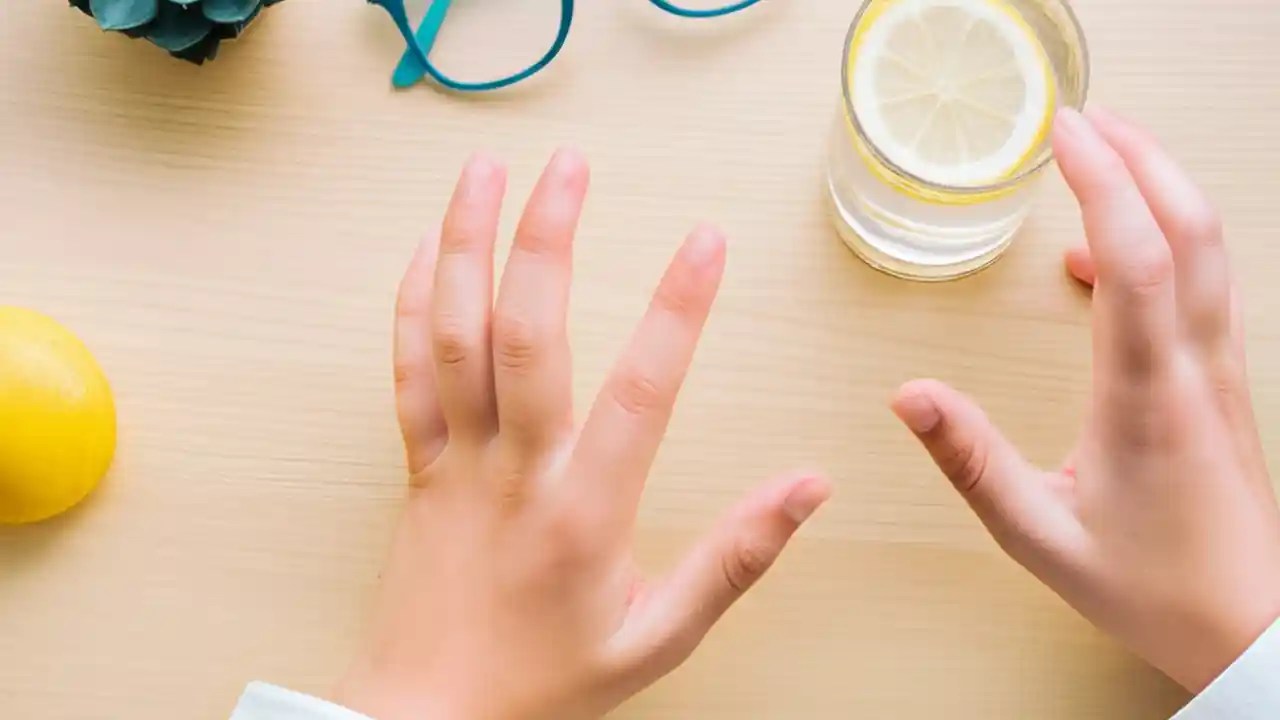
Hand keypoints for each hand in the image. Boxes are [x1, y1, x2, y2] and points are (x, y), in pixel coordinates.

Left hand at [334, 150, 830, 719]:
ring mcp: (456, 461)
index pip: (642, 393)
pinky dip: (413, 304)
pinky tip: (431, 250)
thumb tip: (807, 489)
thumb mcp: (659, 637)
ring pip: (452, 336)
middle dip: (548, 238)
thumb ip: (736, 558)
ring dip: (468, 245)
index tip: (706, 243)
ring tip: (485, 172)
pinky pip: (406, 371)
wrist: (429, 719)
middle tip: (572, 168)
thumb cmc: (543, 682)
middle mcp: (515, 472)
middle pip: (527, 334)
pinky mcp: (419, 465)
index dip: (678, 311)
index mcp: (584, 512)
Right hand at [892, 107, 1279, 691]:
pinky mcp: (1222, 383)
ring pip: (1209, 251)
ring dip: (1161, 190)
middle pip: (1192, 230)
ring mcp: (1220, 371)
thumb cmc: (1151, 586)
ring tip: (1102, 157)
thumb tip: (908, 396)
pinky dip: (1162, 245)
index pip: (1137, 261)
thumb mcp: (1038, 534)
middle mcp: (1197, 369)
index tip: (1064, 132)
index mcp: (1149, 397)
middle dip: (1141, 158)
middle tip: (1084, 120)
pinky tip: (1102, 263)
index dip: (1102, 183)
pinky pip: (1200, 287)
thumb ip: (971, 462)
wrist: (1248, 627)